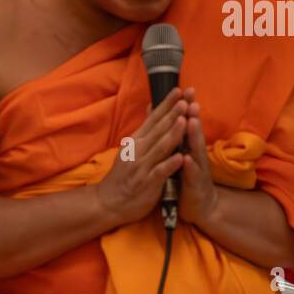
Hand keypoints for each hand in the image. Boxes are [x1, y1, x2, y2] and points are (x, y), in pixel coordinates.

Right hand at [94, 87, 186, 227]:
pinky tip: (181, 158)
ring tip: (185, 121)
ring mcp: (142, 166)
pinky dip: (170, 164)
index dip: (166, 105)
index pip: (153, 119)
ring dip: (172, 134)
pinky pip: (160, 172)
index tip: (178, 91)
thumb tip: (151, 107)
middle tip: (184, 100)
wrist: (109, 202)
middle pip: (158, 130)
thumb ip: (145, 129)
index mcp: (136, 141)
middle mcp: (138, 150)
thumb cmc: (123, 175)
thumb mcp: (131, 148)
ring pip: (160, 148)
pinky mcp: (146, 182)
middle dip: (172, 115)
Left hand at [177, 89, 219, 227]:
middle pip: (194, 133)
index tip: (183, 91)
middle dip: (193, 117)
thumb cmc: (188, 178)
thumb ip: (177, 136)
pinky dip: (190, 167)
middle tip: (191, 100)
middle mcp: (196, 155)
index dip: (186, 109)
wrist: (201, 206)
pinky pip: (192, 176)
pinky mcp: (196, 186)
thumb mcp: (181, 154)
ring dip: (194, 137)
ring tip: (191, 122)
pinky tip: (186, 159)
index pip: (187, 125)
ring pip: (196, 151)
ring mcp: (198, 170)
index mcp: (189, 148)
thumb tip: (170, 115)